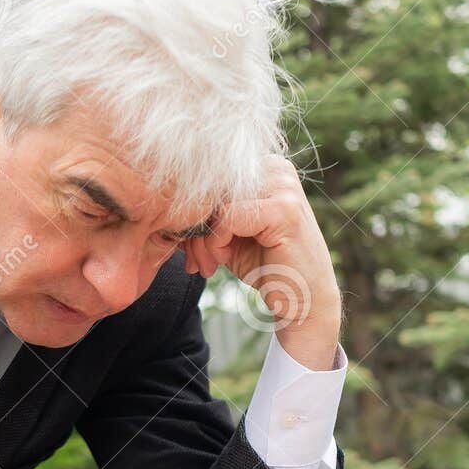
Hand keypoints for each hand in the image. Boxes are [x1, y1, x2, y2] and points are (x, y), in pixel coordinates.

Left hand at [182, 155, 342, 370]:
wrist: (302, 300)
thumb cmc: (266, 266)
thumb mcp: (230, 235)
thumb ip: (208, 214)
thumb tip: (166, 202)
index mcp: (265, 168)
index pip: (211, 178)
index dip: (194, 211)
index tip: (190, 246)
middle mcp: (276, 169)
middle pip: (212, 188)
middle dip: (194, 227)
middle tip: (195, 260)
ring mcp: (283, 187)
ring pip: (216, 203)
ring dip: (203, 239)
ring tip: (207, 264)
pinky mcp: (283, 210)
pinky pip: (228, 217)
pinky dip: (216, 242)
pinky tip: (220, 261)